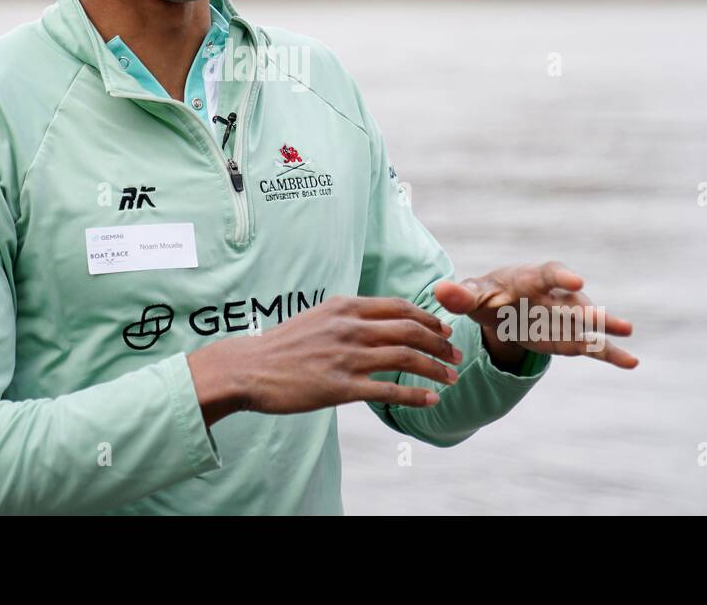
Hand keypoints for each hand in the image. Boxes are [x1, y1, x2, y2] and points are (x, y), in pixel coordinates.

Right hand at [190, 295, 463, 424]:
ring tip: (451, 377)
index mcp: (345, 307)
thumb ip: (347, 316)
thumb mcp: (317, 316)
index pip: (398, 307)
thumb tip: (373, 318)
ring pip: (406, 358)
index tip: (443, 328)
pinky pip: (389, 390)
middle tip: (455, 354)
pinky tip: (431, 399)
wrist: (250, 367)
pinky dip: (416, 395)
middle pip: (410, 331)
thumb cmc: (282, 344)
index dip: (427, 318)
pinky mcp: (341, 387)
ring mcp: (347, 357)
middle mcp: (350, 328)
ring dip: (435, 368)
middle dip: (439, 343)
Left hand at [433, 261, 637, 369]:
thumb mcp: (472, 296)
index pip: (546, 273)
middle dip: (586, 307)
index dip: (560, 276)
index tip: (574, 280)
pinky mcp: (569, 338)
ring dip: (606, 326)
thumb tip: (440, 290)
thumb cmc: (486, 296)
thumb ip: (460, 294)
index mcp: (530, 278)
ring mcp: (564, 317)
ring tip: (627, 331)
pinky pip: (593, 346)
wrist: (499, 309)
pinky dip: (610, 354)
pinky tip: (632, 362)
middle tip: (602, 314)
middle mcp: (554, 295)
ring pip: (588, 322)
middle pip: (573, 300)